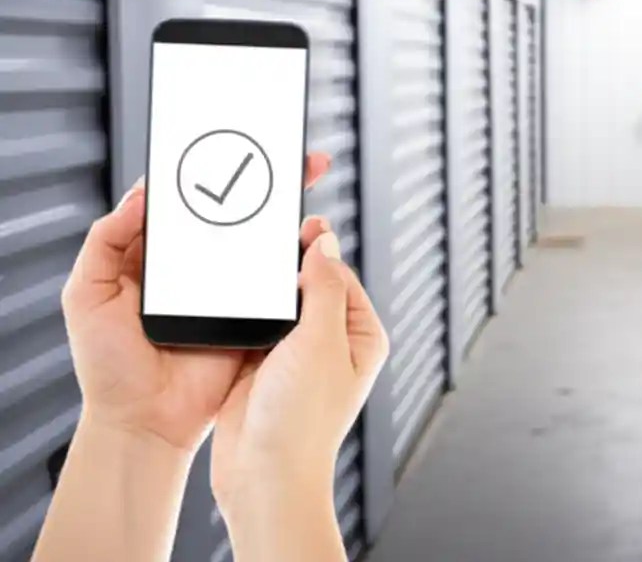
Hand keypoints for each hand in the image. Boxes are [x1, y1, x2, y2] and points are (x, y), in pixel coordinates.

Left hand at [61, 152, 332, 452]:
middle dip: (272, 181)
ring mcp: (231, 290)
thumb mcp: (86, 294)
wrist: (145, 421)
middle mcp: (201, 267)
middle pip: (241, 213)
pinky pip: (281, 284)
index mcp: (161, 254)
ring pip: (267, 243)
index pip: (191, 201)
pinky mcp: (255, 316)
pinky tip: (309, 244)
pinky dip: (299, 264)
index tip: (236, 142)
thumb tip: (140, 196)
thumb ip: (105, 241)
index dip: (214, 169)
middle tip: (297, 158)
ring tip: (307, 194)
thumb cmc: (109, 364)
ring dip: (291, 217)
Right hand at [211, 222, 388, 560]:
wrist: (262, 475)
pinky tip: (225, 300)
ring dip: (259, 290)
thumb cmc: (301, 419)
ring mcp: (297, 357)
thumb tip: (326, 242)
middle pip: (307, 286)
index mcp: (360, 335)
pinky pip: (252, 327)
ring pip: (277, 306)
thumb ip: (324, 289)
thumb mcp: (319, 342)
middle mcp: (333, 344)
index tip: (294, 222)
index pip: (339, 274)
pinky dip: (241, 313)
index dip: (316, 250)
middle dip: (284, 267)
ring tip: (240, 264)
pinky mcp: (262, 368)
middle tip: (259, 238)